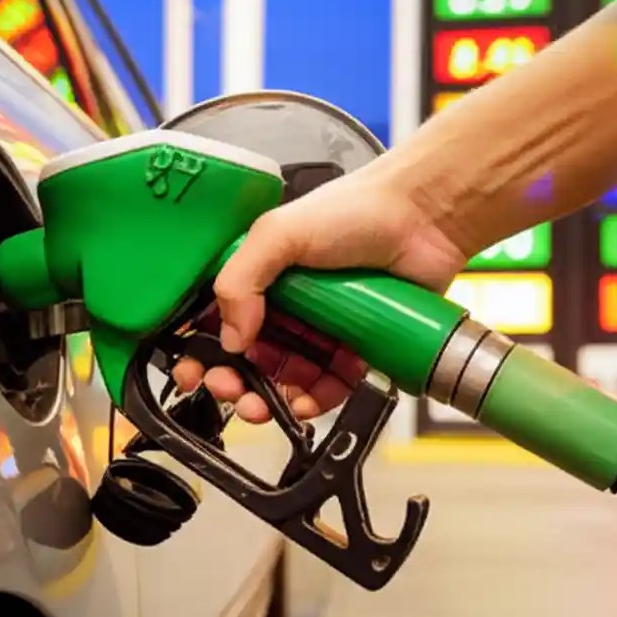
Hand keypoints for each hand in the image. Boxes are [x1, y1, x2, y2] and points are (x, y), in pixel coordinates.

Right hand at [171, 160, 467, 422]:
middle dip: (233, 383)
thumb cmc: (355, 211)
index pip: (218, 321)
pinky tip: (305, 404)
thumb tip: (230, 340)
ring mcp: (323, 328)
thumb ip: (240, 281)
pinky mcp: (358, 347)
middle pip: (249, 358)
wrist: (424, 218)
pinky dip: (315, 401)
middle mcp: (289, 304)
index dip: (201, 351)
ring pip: (287, 379)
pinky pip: (331, 386)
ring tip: (266, 406)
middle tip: (232, 392)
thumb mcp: (279, 234)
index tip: (192, 374)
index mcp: (261, 276)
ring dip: (270, 400)